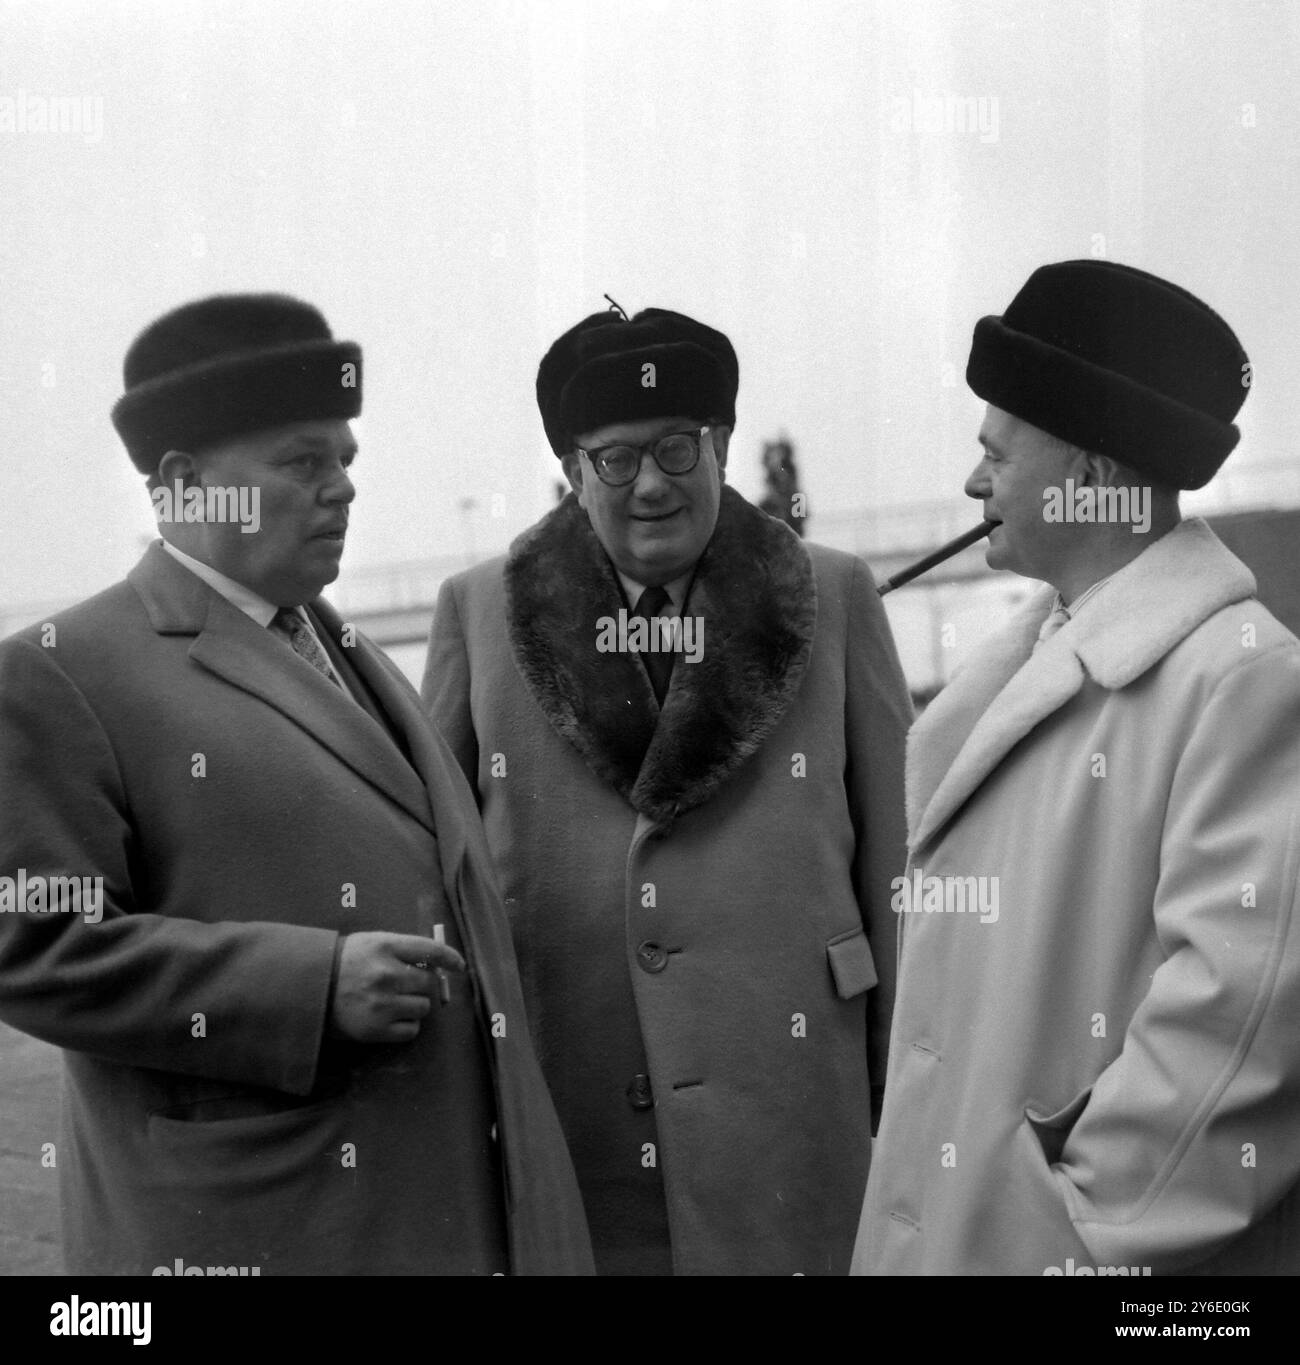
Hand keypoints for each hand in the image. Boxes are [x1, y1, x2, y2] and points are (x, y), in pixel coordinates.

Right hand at [328, 931, 465, 1043]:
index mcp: (385, 947)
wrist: (309, 988)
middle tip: (411, 985)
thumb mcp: (372, 942)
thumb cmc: (344, 962)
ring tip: (397, 1001)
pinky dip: (408, 1025)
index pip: (430, 950)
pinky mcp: (376, 1030)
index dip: (450, 958)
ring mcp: (382, 1004)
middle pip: (430, 983)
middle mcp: (386, 975)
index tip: (459, 965)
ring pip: (424, 1007)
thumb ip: (403, 950)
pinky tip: (393, 1018)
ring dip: (417, 1005)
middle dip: (426, 985)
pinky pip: (411, 1030)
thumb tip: (437, 964)